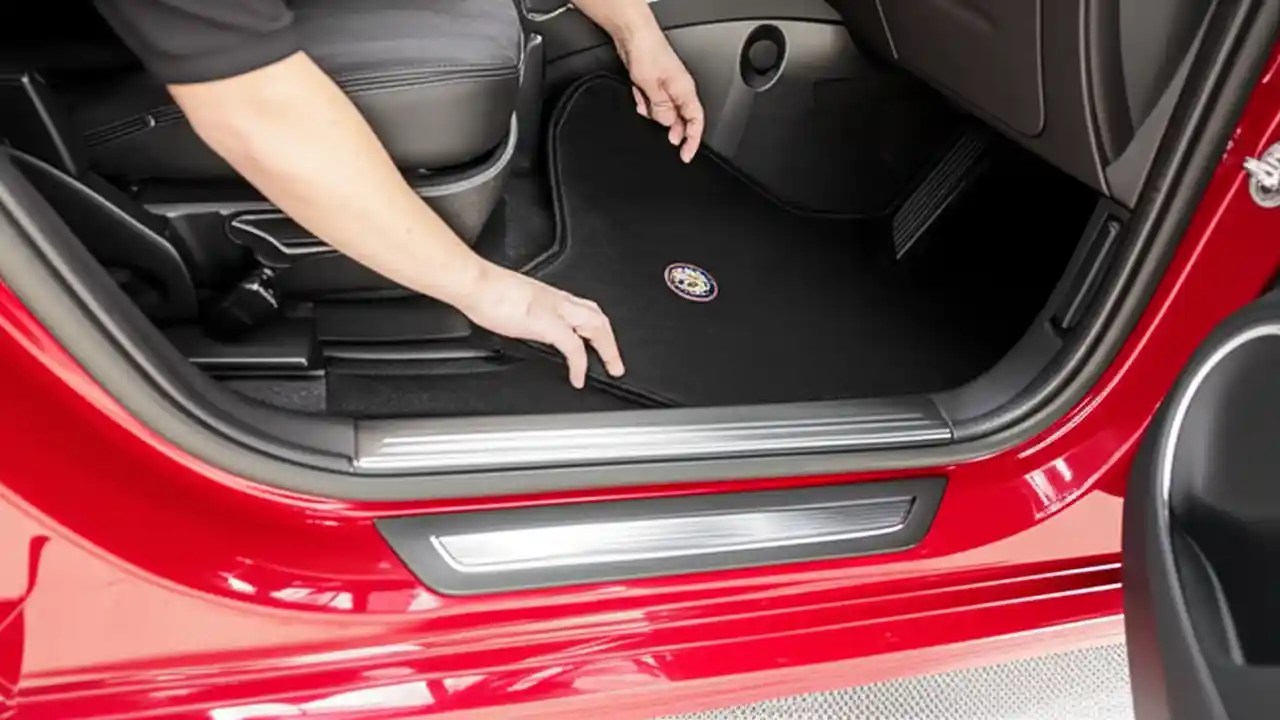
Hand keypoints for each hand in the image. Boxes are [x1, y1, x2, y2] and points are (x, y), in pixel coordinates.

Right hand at [454, 263, 624, 388]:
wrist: (474, 283)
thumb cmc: (484, 290)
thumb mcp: (512, 301)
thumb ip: (524, 312)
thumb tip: (520, 322)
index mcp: (549, 295)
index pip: (582, 308)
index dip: (595, 326)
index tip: (598, 342)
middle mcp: (557, 300)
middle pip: (597, 316)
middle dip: (610, 339)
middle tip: (615, 362)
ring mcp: (554, 310)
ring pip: (596, 326)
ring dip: (608, 349)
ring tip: (611, 368)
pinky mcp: (547, 323)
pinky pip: (573, 347)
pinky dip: (581, 364)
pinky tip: (578, 378)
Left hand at [615, 27, 704, 162]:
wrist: (632, 35)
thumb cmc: (646, 52)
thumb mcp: (652, 86)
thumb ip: (662, 108)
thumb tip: (668, 124)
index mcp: (685, 91)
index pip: (696, 122)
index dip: (693, 142)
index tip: (686, 156)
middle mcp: (679, 90)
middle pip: (680, 120)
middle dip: (670, 129)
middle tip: (662, 138)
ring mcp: (667, 87)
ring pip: (664, 112)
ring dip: (653, 113)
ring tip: (644, 101)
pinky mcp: (655, 84)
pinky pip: (653, 103)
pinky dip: (645, 103)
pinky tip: (639, 94)